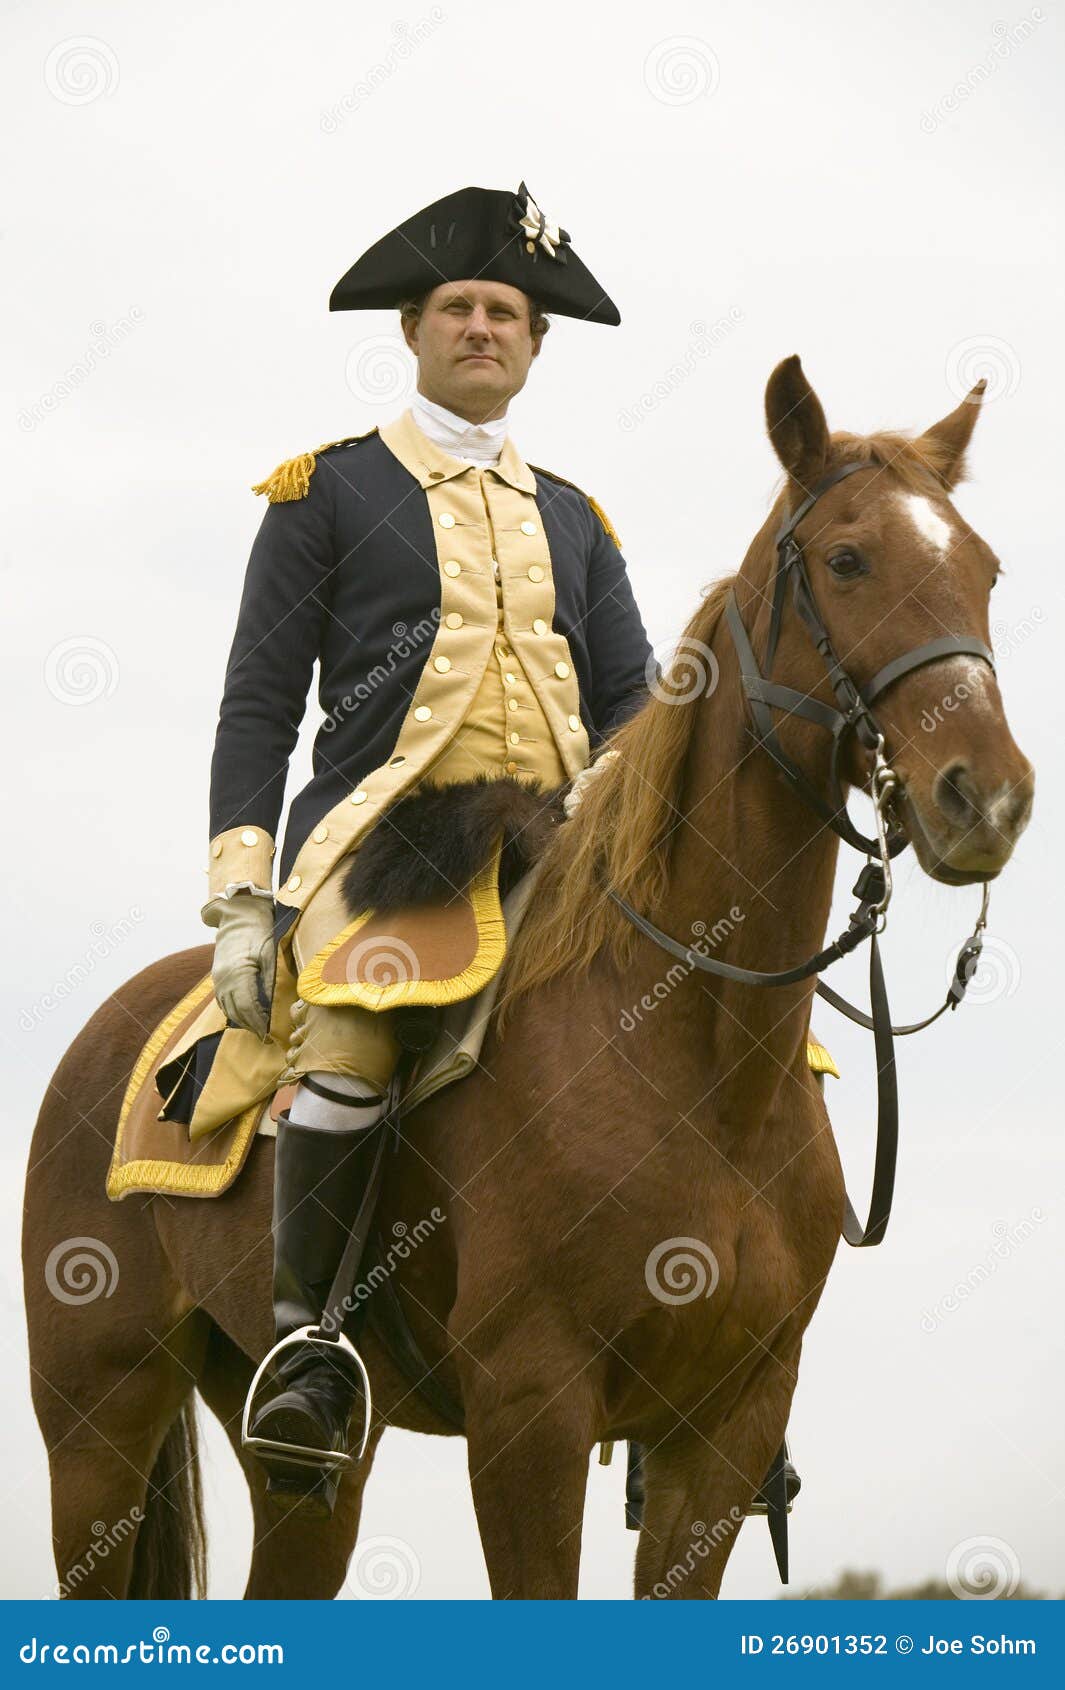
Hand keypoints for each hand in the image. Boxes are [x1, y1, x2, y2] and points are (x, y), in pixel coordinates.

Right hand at [203, 891, 276, 1039]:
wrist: (239, 915)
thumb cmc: (259, 931)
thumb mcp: (270, 953)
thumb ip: (270, 979)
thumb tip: (275, 1004)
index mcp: (236, 973)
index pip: (247, 1007)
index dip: (258, 1023)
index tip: (269, 1034)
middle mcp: (223, 979)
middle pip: (236, 1011)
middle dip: (251, 1026)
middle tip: (266, 1038)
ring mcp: (218, 978)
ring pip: (228, 1008)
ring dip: (242, 1021)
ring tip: (258, 1030)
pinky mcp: (217, 976)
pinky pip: (223, 1000)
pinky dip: (234, 1011)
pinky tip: (245, 1016)